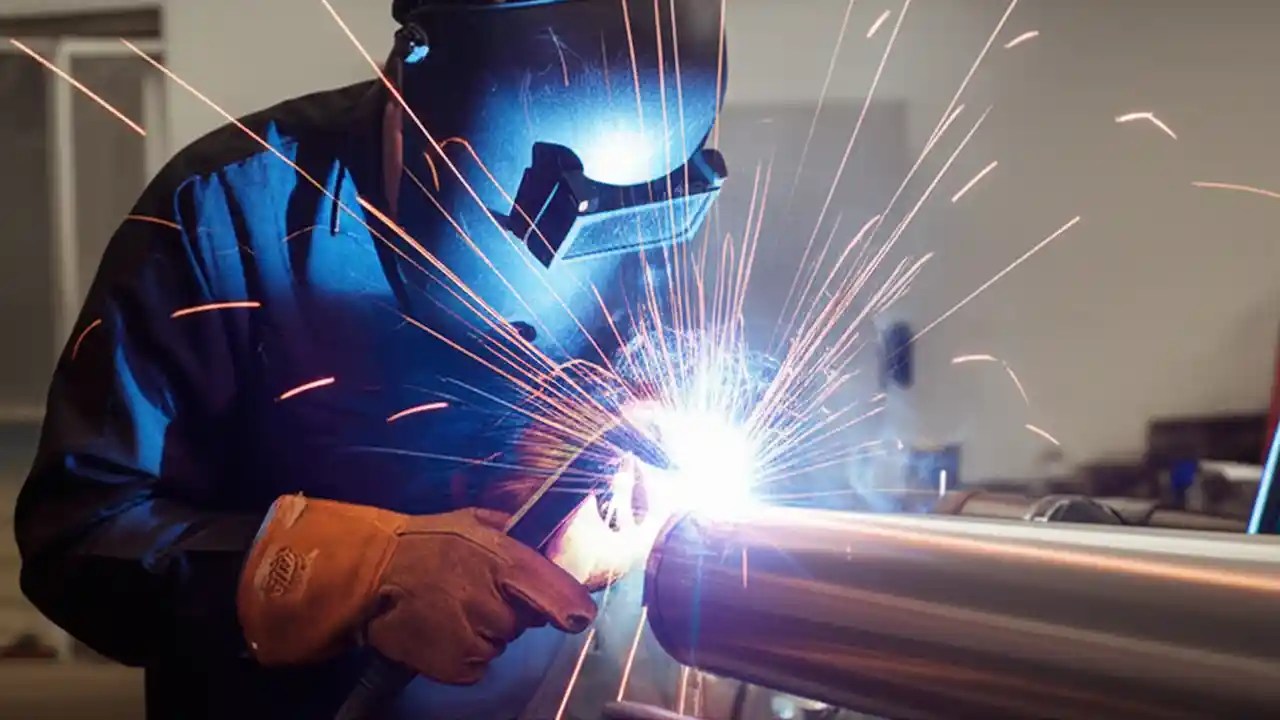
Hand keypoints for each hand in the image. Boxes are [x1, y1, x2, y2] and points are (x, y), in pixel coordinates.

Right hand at [238, 497, 595, 684]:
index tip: (578, 616)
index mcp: (499, 557)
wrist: (366, 574)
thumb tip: (538, 530)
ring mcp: (471, 634)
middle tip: (473, 594)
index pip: (552, 588)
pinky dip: (464, 654)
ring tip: (450, 611)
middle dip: (506, 611)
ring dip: (482, 633)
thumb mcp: (467, 519)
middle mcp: (490, 598)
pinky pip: (476, 665)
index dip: (570, 604)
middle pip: (522, 621)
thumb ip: (506, 526)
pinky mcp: (454, 663)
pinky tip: (441, 632)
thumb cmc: (418, 543)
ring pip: (498, 644)